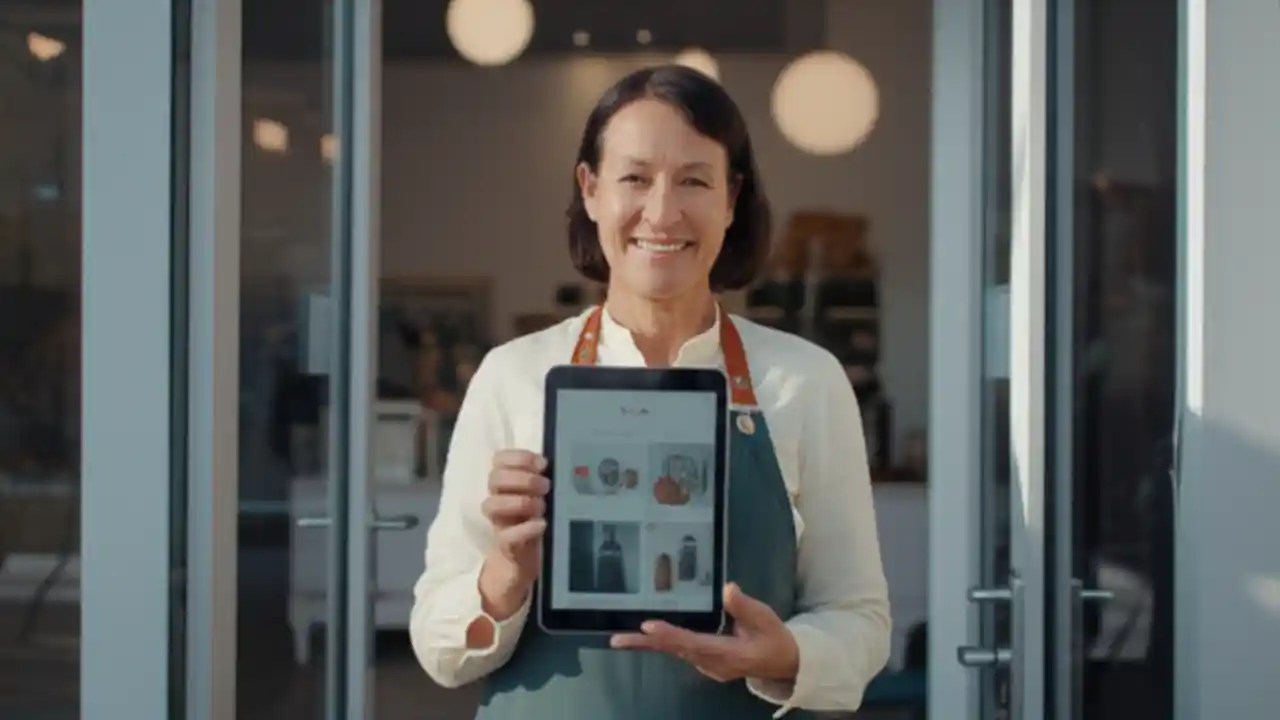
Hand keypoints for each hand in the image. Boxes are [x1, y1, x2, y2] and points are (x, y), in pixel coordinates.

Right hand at [478, 449, 548, 619]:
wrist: (523, 560)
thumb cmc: (535, 520)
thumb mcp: (540, 497)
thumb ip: (544, 480)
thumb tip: (565, 463)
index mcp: (506, 482)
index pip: (499, 459)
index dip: (518, 458)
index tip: (542, 464)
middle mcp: (498, 498)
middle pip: (495, 479)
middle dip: (522, 479)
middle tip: (545, 486)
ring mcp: (499, 522)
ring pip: (492, 504)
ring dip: (520, 502)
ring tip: (542, 506)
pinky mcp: (505, 545)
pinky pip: (507, 535)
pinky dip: (525, 528)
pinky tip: (541, 524)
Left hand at [609, 583, 799, 683]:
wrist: (783, 662)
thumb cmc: (774, 638)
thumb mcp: (766, 618)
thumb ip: (745, 606)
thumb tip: (727, 588)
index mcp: (728, 654)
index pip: (694, 644)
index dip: (671, 636)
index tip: (649, 627)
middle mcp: (712, 664)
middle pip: (675, 651)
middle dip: (646, 644)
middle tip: (617, 639)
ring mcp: (707, 666)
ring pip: (674, 652)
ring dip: (648, 645)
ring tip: (621, 638)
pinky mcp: (705, 661)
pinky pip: (679, 651)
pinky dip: (661, 643)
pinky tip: (643, 637)